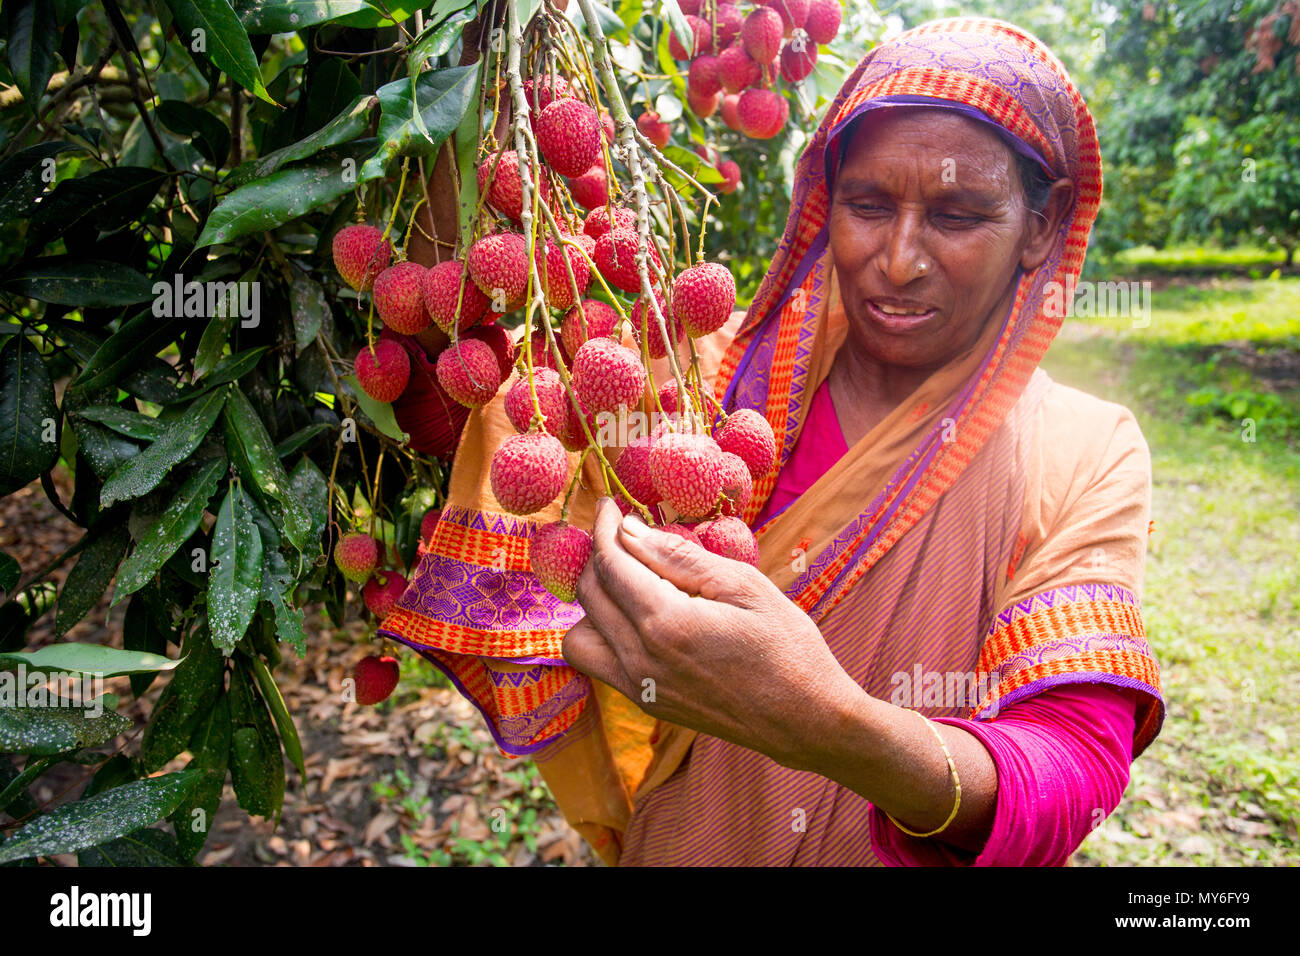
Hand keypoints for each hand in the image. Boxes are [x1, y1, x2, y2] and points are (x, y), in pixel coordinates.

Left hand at [562, 498, 860, 768]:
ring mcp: (640, 687)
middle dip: (598, 555)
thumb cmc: (786, 646)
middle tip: (620, 533)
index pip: (610, 564)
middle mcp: (641, 659)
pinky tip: (639, 617)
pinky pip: (599, 662)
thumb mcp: (743, 586)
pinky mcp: (646, 702)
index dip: (603, 527)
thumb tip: (629, 529)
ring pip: (580, 634)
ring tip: (629, 581)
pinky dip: (604, 633)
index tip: (608, 505)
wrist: (806, 717)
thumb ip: (679, 557)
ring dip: (593, 601)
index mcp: (666, 623)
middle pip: (589, 595)